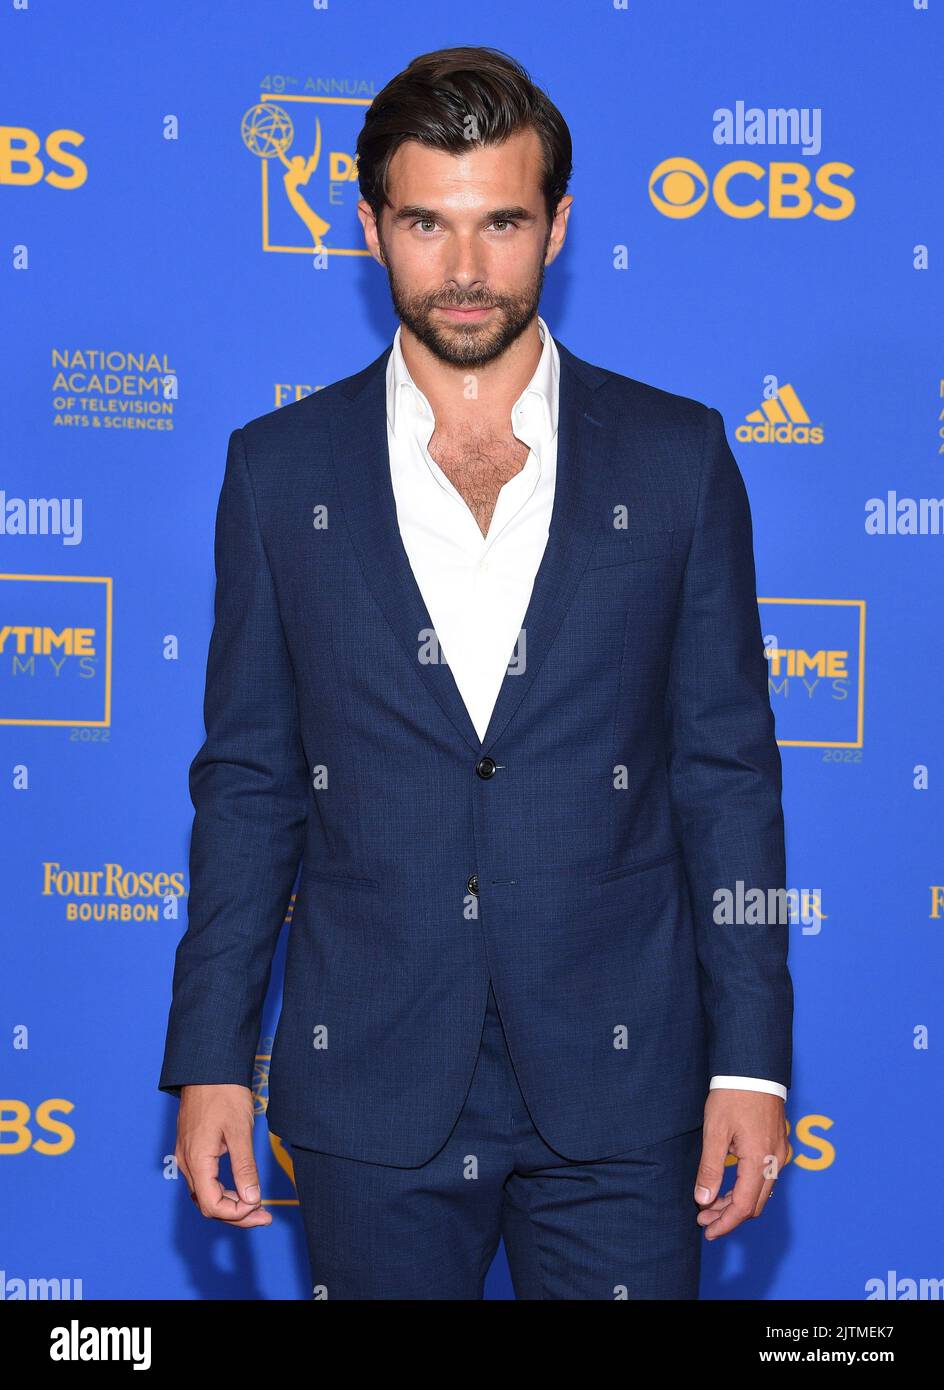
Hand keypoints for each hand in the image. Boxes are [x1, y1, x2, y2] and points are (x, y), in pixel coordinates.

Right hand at [176, 1084, 272, 1227]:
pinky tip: (241, 1188)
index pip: (212, 1206)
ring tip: (257, 1204)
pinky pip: (204, 1180)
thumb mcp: (239, 1131)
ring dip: (230, 1204)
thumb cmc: (224, 1093)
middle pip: (207, 1204)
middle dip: (236, 1214)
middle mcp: (186, 1162)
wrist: (208, 1067)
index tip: (261, 1208)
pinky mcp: (191, 1149)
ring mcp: (186, 1156)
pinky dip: (223, 1190)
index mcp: (196, 1160)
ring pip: (205, 1194)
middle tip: (265, 1216)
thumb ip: (245, 1167)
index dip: (237, 1214)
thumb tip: (252, 1199)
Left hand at [693, 1089, 786, 1239]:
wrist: (753, 1067)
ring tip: (710, 1204)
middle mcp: (776, 1160)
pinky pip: (765, 1177)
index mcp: (761, 1160)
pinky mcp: (778, 1144)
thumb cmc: (733, 1094)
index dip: (725, 1222)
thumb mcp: (715, 1131)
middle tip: (704, 1218)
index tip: (708, 1230)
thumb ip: (710, 1168)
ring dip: (737, 1202)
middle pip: (755, 1204)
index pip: (744, 1206)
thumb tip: (704, 1199)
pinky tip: (728, 1187)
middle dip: (729, 1216)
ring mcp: (780, 1153)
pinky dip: (746, 1188)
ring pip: (761, 1192)